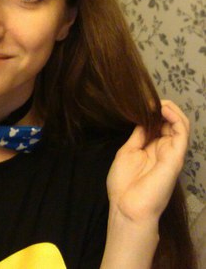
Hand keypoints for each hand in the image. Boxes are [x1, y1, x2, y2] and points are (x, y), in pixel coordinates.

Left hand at [106, 100, 189, 223]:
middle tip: (150, 98)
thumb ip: (138, 136)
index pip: (159, 124)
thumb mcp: (128, 151)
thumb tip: (144, 119)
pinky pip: (182, 134)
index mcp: (152, 148)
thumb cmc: (124, 183)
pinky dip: (176, 118)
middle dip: (163, 107)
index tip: (142, 100)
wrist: (127, 207)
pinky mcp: (176, 157)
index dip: (153, 111)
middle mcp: (165, 149)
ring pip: (181, 125)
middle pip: (171, 122)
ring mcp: (172, 153)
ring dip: (171, 109)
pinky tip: (164, 109)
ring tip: (159, 102)